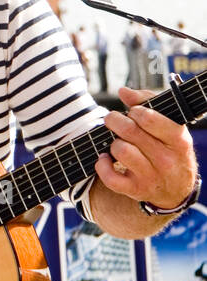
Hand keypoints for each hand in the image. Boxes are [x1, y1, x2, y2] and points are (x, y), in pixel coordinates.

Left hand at [97, 87, 197, 209]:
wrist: (176, 188)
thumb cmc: (168, 148)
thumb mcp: (169, 125)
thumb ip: (148, 103)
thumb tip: (123, 91)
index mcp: (179, 140)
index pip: (150, 118)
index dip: (135, 110)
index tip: (133, 112)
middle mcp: (167, 160)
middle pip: (130, 131)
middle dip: (115, 120)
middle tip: (113, 120)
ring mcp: (151, 177)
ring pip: (121, 150)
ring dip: (113, 143)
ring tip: (117, 142)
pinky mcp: (135, 190)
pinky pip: (110, 177)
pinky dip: (102, 165)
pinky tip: (106, 158)